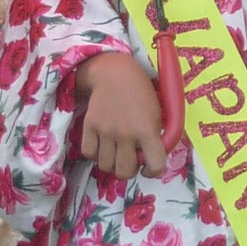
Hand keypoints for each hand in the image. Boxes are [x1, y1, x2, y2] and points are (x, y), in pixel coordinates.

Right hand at [75, 52, 166, 180]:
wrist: (115, 73)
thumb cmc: (141, 92)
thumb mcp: (158, 113)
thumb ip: (156, 137)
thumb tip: (149, 160)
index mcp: (148, 130)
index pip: (156, 165)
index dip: (154, 171)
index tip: (149, 167)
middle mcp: (126, 134)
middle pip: (124, 172)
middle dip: (128, 170)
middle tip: (129, 159)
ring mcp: (106, 131)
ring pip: (105, 166)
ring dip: (111, 163)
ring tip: (115, 152)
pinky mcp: (89, 126)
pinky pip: (89, 153)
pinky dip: (95, 153)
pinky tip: (102, 145)